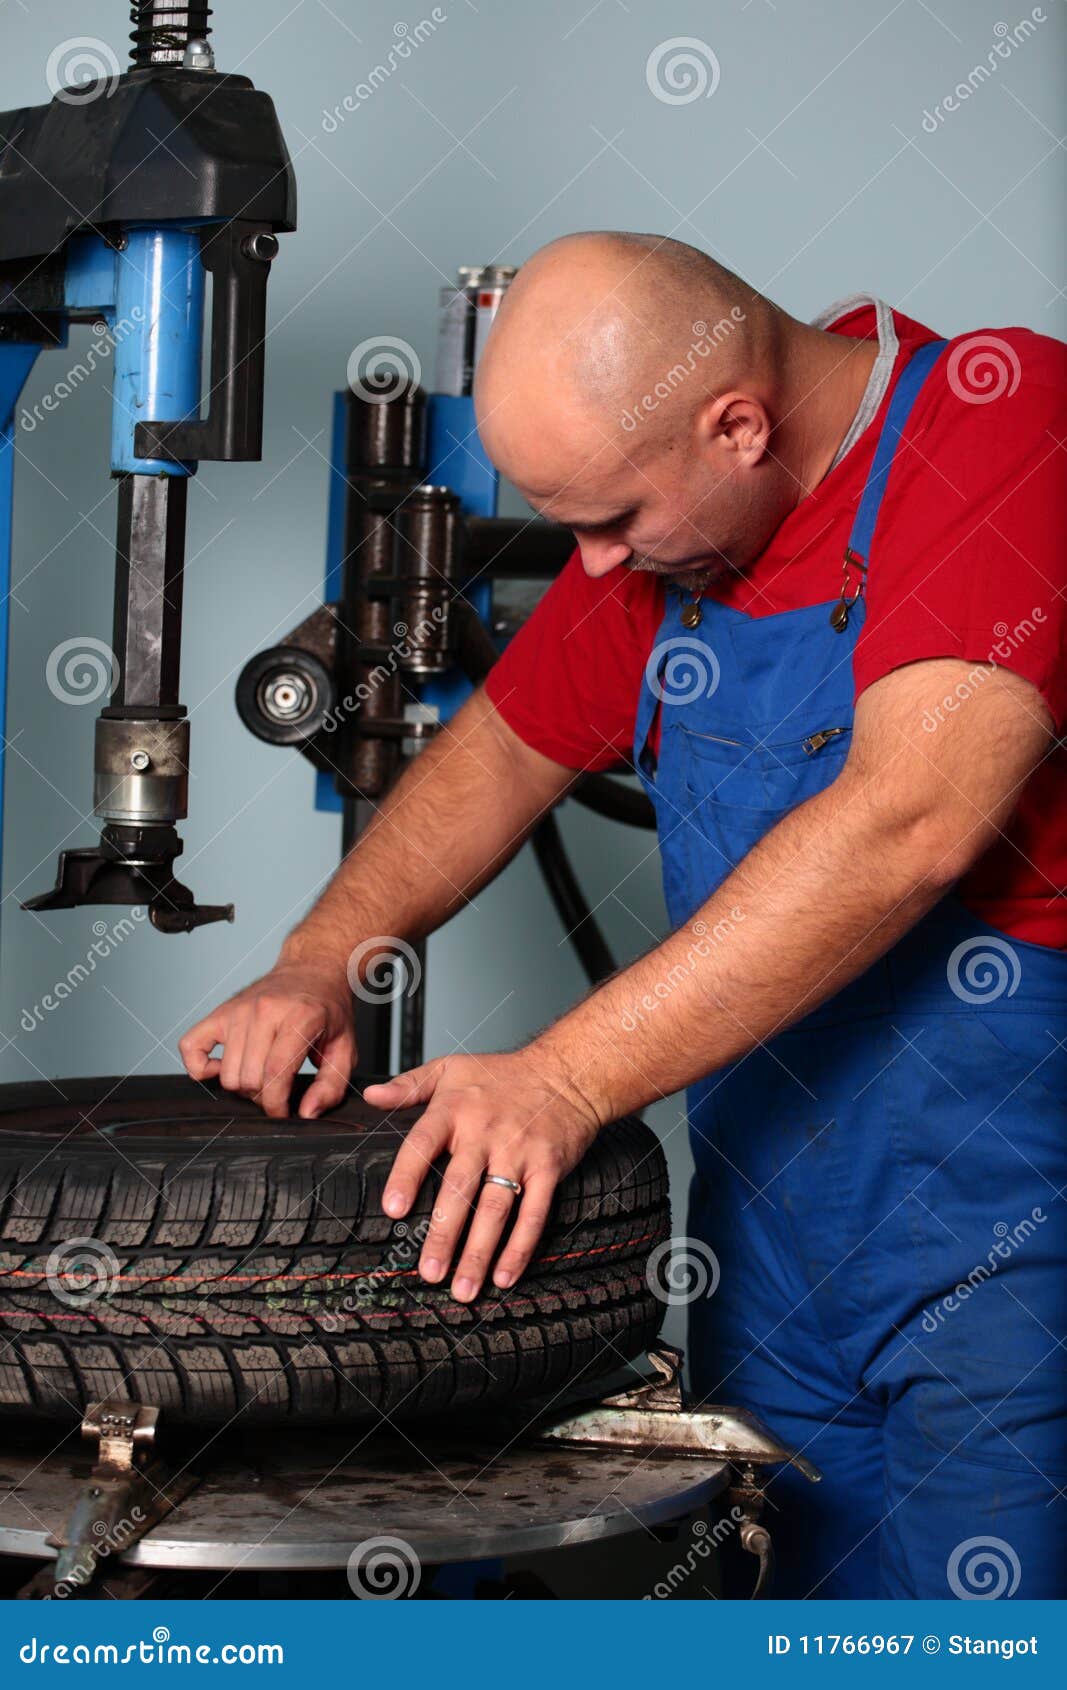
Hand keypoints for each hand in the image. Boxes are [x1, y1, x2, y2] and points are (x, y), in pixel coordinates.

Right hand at [178, 962, 355, 1118]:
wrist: (311, 970)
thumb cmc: (328, 1011)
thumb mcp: (345, 1048)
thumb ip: (331, 1085)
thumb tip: (307, 1113)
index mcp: (299, 1017)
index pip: (275, 1073)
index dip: (277, 1105)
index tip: (283, 1113)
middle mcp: (264, 1010)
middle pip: (248, 1079)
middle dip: (263, 1096)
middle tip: (278, 1088)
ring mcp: (238, 1010)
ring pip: (226, 1073)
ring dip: (242, 1086)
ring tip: (260, 1075)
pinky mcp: (220, 1011)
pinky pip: (190, 1047)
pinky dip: (200, 1067)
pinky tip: (222, 1067)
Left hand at [363, 1049, 601, 1301]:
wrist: (567, 1073)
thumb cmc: (503, 1074)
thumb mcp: (450, 1069)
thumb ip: (408, 1085)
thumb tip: (370, 1096)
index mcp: (454, 1110)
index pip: (423, 1144)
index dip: (407, 1176)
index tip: (393, 1209)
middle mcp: (485, 1133)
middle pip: (459, 1189)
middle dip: (444, 1234)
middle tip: (428, 1272)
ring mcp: (518, 1153)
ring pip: (495, 1209)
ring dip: (479, 1252)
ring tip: (463, 1288)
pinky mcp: (548, 1169)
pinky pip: (534, 1213)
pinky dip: (520, 1247)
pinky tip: (505, 1275)